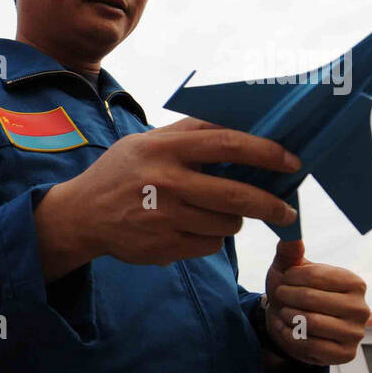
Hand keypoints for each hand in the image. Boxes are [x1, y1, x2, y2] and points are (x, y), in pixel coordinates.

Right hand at [34, 118, 300, 277]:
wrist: (79, 216)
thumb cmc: (120, 173)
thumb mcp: (146, 142)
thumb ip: (188, 134)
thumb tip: (243, 125)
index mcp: (163, 149)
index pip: (227, 144)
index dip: (266, 152)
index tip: (292, 161)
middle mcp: (165, 182)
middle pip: (236, 195)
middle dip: (270, 204)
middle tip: (287, 210)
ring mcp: (163, 218)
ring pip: (226, 224)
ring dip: (232, 221)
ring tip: (217, 214)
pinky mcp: (162, 247)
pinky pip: (209, 246)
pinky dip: (210, 239)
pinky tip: (192, 229)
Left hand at [264, 240, 368, 364]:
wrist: (291, 324)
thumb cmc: (293, 292)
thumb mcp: (289, 269)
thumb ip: (290, 251)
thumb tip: (290, 233)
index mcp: (354, 282)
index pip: (316, 276)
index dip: (291, 278)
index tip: (284, 279)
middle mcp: (361, 307)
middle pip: (311, 299)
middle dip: (286, 297)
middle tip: (280, 297)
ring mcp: (356, 333)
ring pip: (310, 323)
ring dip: (288, 317)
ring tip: (284, 312)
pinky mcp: (346, 354)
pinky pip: (311, 346)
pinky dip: (291, 336)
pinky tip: (289, 330)